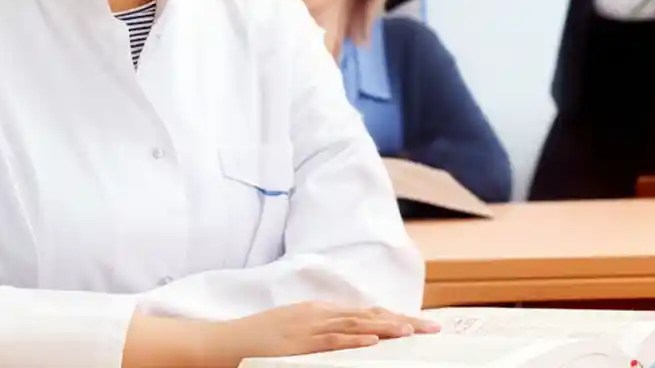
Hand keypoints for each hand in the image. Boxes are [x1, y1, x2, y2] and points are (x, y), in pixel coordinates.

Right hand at [204, 302, 439, 366]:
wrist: (223, 341)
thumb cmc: (257, 341)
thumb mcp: (293, 328)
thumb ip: (321, 331)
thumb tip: (352, 336)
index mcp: (319, 311)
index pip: (366, 312)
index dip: (394, 317)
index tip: (420, 324)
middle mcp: (318, 314)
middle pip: (368, 315)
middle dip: (402, 322)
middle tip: (432, 328)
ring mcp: (307, 327)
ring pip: (355, 325)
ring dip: (385, 328)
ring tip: (411, 332)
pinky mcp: (297, 343)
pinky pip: (330, 341)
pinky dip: (353, 341)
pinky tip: (373, 342)